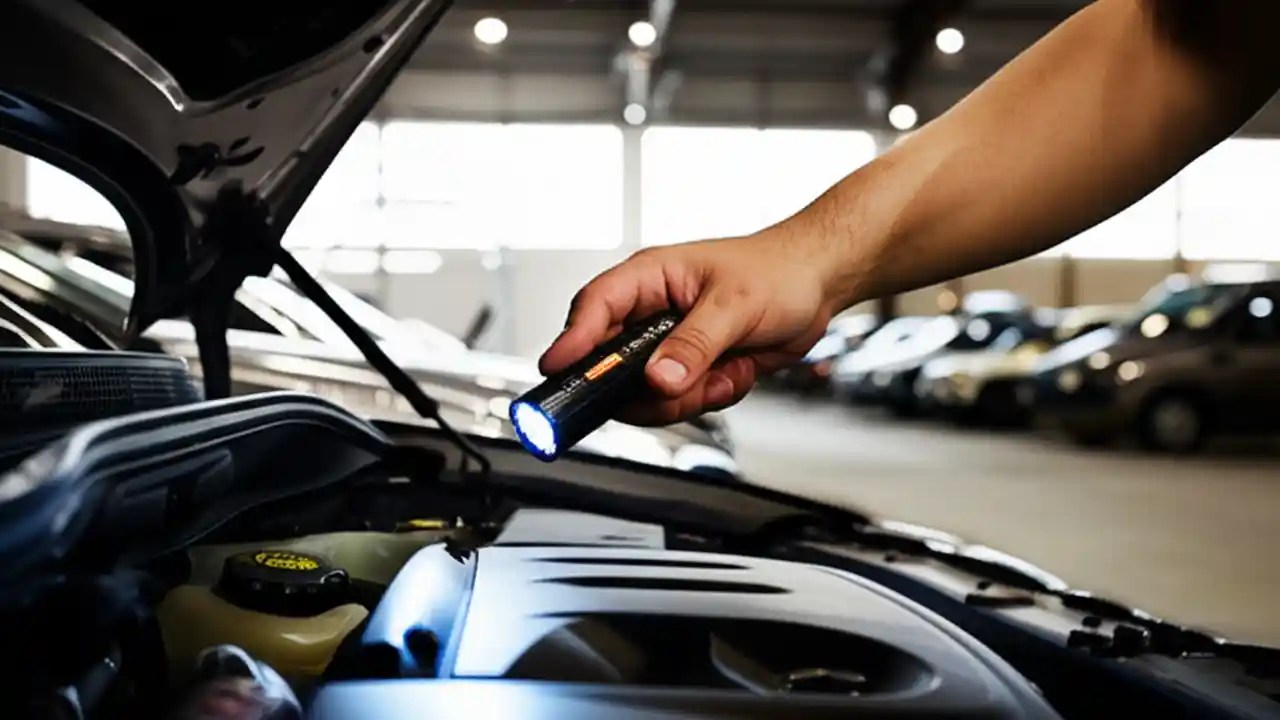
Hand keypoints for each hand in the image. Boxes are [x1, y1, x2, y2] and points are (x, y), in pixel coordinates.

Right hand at [539, 232, 837, 425]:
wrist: (817, 286)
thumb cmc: (778, 271)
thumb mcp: (735, 306)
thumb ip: (694, 344)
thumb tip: (659, 377)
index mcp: (650, 278)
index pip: (595, 307)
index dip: (573, 341)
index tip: (558, 370)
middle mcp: (651, 313)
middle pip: (612, 365)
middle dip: (648, 386)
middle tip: (677, 387)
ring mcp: (668, 345)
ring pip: (647, 394)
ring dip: (687, 395)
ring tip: (723, 373)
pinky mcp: (689, 368)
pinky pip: (679, 402)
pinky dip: (710, 396)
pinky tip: (734, 374)